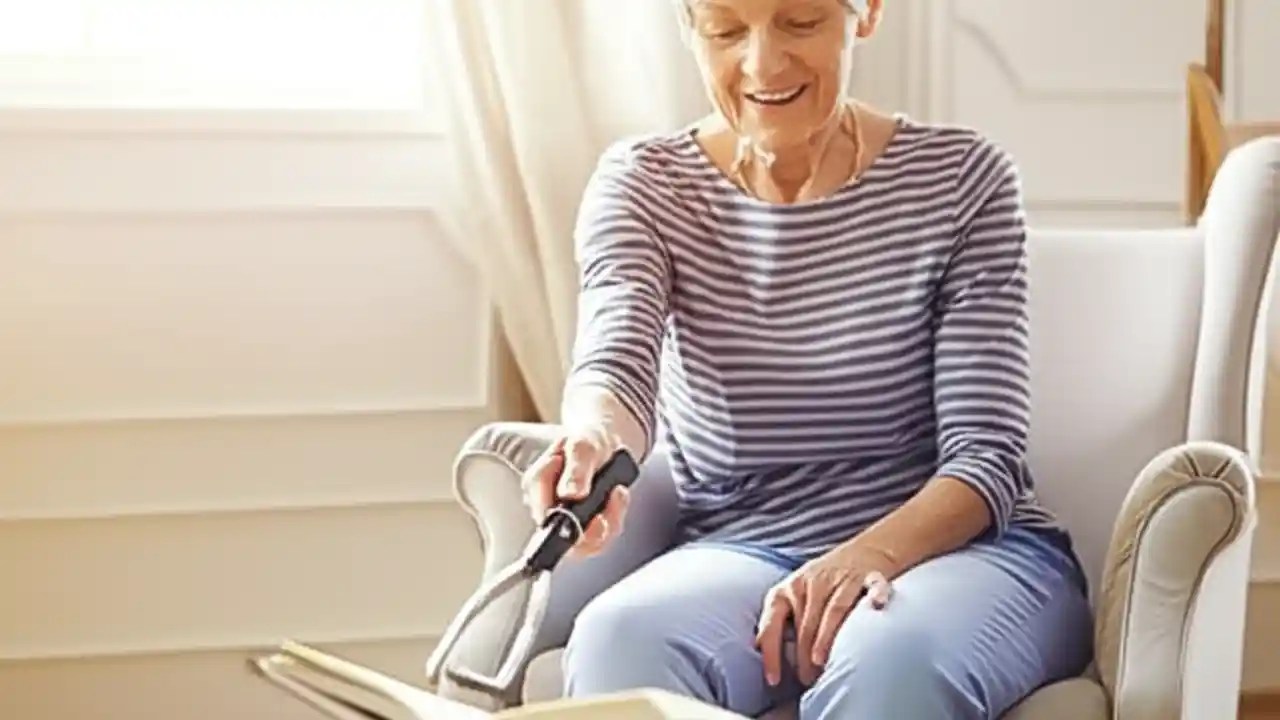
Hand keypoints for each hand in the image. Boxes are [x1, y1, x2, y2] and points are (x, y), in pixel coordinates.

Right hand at [520, 426, 630, 557]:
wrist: (602, 445)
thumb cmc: (587, 443)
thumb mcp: (583, 446)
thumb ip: (576, 469)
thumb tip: (569, 494)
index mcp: (537, 484)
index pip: (544, 514)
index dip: (568, 519)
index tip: (593, 509)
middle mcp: (546, 507)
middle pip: (565, 538)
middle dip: (596, 523)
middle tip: (614, 495)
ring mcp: (564, 520)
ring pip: (586, 543)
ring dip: (610, 519)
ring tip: (617, 491)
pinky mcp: (582, 528)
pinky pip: (600, 537)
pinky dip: (615, 518)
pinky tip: (618, 496)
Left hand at [755, 542, 897, 686]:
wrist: (863, 551)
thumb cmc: (821, 585)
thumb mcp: (794, 597)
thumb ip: (781, 623)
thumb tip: (764, 657)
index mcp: (788, 589)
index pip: (773, 622)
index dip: (771, 652)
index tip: (772, 679)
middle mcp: (812, 581)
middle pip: (805, 624)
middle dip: (803, 656)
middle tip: (806, 682)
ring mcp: (842, 577)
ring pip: (833, 610)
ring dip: (826, 637)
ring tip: (821, 663)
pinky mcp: (869, 576)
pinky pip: (874, 586)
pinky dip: (876, 595)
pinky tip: (877, 607)